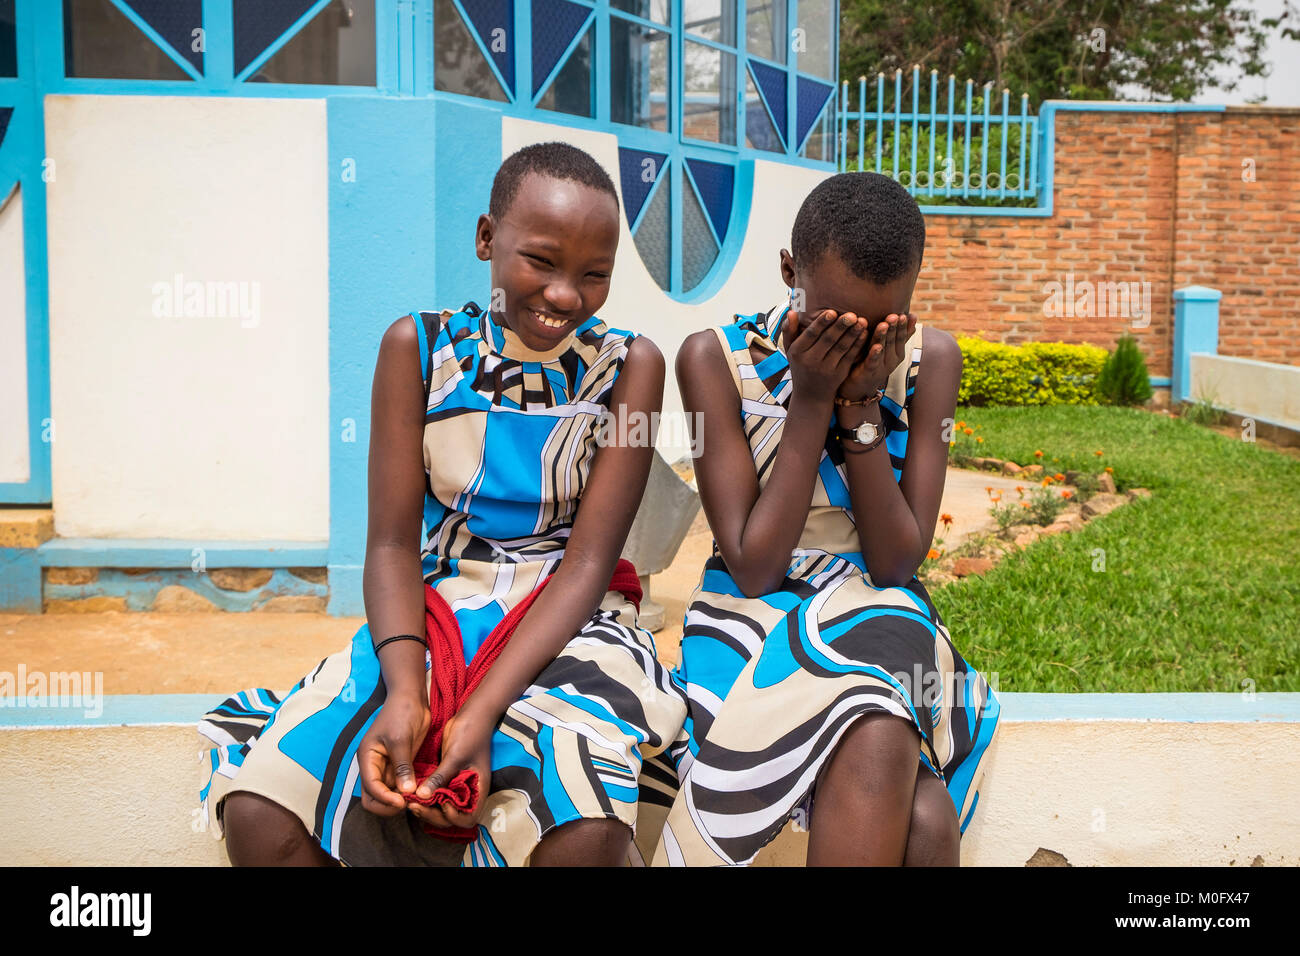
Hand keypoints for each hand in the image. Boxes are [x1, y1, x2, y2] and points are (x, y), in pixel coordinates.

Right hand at [358, 690, 430, 816]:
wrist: (411, 698)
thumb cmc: (402, 713)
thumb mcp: (401, 739)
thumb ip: (402, 766)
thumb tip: (405, 792)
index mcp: (367, 758)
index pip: (370, 787)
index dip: (385, 798)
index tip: (403, 801)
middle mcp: (374, 765)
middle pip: (373, 797)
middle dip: (388, 805)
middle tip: (408, 803)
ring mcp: (386, 767)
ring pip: (387, 794)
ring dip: (399, 800)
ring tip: (416, 799)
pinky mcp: (400, 766)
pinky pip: (400, 786)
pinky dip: (407, 792)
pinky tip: (420, 792)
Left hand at [405, 710, 493, 830]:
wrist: (473, 713)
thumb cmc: (471, 734)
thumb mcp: (455, 756)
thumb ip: (440, 777)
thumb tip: (421, 796)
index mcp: (478, 789)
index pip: (467, 818)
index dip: (453, 817)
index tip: (440, 804)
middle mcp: (469, 791)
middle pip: (451, 817)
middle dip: (433, 814)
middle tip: (413, 805)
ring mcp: (459, 784)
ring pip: (442, 807)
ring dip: (427, 807)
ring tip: (410, 800)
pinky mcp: (449, 777)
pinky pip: (438, 793)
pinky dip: (427, 796)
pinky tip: (414, 791)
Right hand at [782, 308, 870, 401]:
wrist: (810, 395)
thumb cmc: (800, 366)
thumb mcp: (790, 350)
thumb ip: (789, 331)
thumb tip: (791, 311)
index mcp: (797, 352)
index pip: (810, 335)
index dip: (821, 323)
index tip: (831, 311)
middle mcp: (810, 361)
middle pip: (828, 340)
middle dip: (841, 327)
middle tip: (852, 314)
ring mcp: (826, 369)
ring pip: (841, 348)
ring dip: (853, 334)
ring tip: (862, 320)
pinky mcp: (839, 374)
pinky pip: (850, 356)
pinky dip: (858, 344)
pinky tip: (864, 333)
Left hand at [838, 312, 916, 402]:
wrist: (859, 389)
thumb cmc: (873, 363)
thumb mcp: (887, 348)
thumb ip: (899, 334)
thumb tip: (913, 314)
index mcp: (897, 352)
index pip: (901, 336)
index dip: (903, 326)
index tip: (904, 314)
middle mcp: (891, 359)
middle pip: (893, 341)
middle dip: (894, 328)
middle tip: (895, 316)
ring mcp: (881, 367)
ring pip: (883, 349)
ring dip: (884, 336)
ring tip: (884, 324)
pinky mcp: (868, 372)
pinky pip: (872, 361)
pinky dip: (874, 354)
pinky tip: (876, 347)